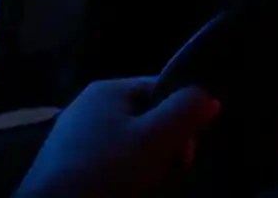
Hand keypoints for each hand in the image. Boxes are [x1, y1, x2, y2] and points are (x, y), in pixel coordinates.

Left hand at [16, 77, 219, 197]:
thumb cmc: (107, 169)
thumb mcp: (157, 137)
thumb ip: (188, 110)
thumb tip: (209, 97)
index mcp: (107, 89)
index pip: (162, 89)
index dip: (182, 115)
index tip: (187, 144)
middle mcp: (88, 107)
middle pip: (149, 118)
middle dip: (165, 144)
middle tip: (167, 168)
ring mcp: (75, 138)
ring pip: (132, 145)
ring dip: (147, 164)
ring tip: (146, 183)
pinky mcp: (68, 167)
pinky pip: (111, 163)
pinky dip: (124, 176)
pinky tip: (126, 190)